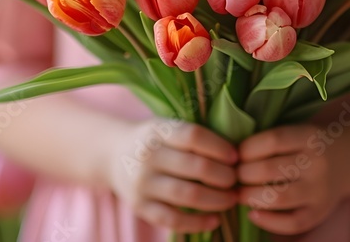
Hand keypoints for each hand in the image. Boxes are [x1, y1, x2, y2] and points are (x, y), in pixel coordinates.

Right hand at [106, 118, 238, 232]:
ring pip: (187, 195)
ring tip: (231, 199)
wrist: (112, 155)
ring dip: (217, 199)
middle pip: (195, 167)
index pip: (193, 136)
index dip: (219, 147)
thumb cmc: (153, 141)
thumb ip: (193, 137)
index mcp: (156, 131)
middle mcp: (147, 156)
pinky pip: (173, 219)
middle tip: (236, 179)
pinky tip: (215, 219)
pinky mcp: (140, 206)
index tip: (236, 156)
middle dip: (224, 176)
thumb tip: (237, 154)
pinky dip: (198, 222)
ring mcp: (142, 183)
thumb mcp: (165, 128)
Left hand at [236, 124, 343, 234]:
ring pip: (279, 197)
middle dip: (242, 174)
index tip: (235, 155)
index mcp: (309, 137)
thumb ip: (268, 140)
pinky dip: (268, 221)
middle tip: (232, 176)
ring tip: (238, 193)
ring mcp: (320, 190)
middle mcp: (317, 164)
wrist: (347, 159)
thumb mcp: (295, 131)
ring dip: (250, 197)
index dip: (246, 149)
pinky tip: (252, 213)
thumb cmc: (306, 145)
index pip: (272, 141)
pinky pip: (292, 223)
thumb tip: (228, 156)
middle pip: (270, 170)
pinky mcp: (320, 212)